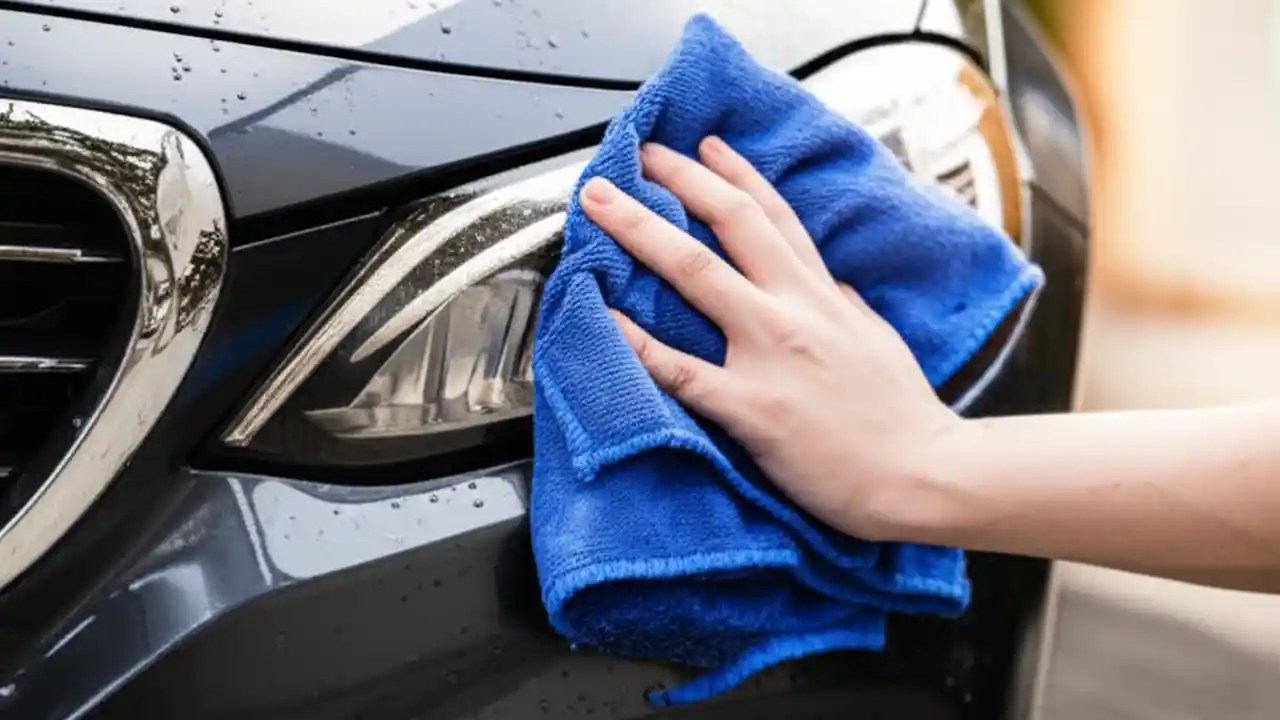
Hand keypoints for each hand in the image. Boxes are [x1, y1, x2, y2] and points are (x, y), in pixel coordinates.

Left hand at [578, 137, 965, 539]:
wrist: (924, 477)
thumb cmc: (902, 416)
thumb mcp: (879, 340)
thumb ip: (846, 307)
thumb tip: (829, 284)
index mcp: (823, 296)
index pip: (776, 216)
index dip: (736, 175)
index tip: (704, 146)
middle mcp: (794, 310)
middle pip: (730, 223)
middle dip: (679, 179)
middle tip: (638, 152)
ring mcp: (770, 355)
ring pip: (696, 273)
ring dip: (641, 230)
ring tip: (599, 203)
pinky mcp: (753, 407)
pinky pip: (681, 370)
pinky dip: (637, 342)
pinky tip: (603, 317)